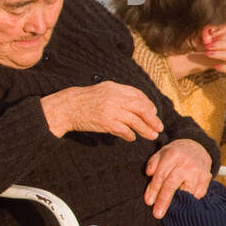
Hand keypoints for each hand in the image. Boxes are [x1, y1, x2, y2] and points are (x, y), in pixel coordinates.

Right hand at [40, 82, 162, 140]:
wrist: (67, 107)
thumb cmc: (85, 100)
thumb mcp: (103, 90)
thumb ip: (120, 94)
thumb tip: (139, 105)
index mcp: (115, 88)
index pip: (138, 95)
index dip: (149, 105)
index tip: (153, 113)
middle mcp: (114, 97)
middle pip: (140, 107)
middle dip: (152, 119)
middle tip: (158, 127)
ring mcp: (110, 110)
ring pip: (135, 120)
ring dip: (145, 129)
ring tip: (152, 135)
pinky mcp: (105, 122)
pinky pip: (123, 130)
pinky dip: (129, 135)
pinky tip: (132, 138)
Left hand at [144, 139, 211, 218]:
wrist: (197, 148)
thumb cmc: (175, 154)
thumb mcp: (161, 153)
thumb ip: (153, 163)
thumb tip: (149, 174)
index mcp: (173, 155)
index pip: (160, 175)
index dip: (153, 189)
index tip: (149, 202)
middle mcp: (186, 164)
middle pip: (172, 185)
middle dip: (163, 201)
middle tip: (157, 214)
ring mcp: (198, 172)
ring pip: (186, 192)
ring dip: (178, 203)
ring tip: (170, 212)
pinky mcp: (206, 178)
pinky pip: (197, 194)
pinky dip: (189, 200)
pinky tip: (183, 205)